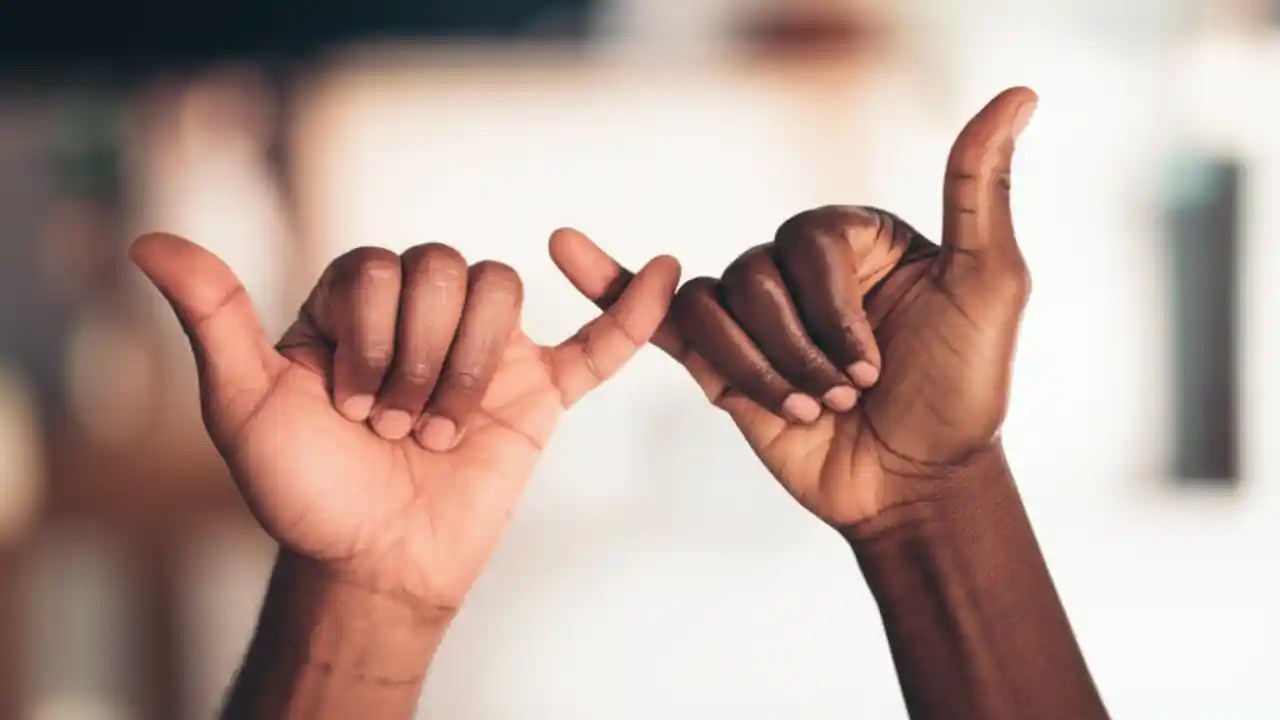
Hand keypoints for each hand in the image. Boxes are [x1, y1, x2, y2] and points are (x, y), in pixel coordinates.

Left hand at [133, 236, 679, 611]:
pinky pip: (598, 345)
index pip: (384, 264)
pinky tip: (664, 270)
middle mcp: (427, 316)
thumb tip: (148, 237)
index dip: (370, 330)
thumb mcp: (245, 405)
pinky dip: (631, 310)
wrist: (372, 567)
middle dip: (416, 353)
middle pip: (449, 270)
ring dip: (466, 366)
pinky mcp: (541, 392)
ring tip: (438, 428)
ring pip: (503, 294)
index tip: (346, 400)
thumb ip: (215, 317)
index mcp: (360, 304)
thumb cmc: (306, 491)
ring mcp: (489, 351)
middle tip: (393, 422)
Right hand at [554, 87, 1035, 528]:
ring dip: (761, 371)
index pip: (807, 241)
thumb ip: (982, 189)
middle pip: (756, 277)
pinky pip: (659, 316)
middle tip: (849, 397)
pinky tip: (569, 246)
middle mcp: (799, 267)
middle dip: (801, 353)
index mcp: (855, 239)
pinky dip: (612, 284)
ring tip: (813, 411)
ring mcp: (755, 313)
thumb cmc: (963, 390)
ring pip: (716, 308)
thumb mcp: (991, 286)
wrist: (917, 486)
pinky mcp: (717, 359)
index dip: (832, 309)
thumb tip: (1019, 92)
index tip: (873, 366)